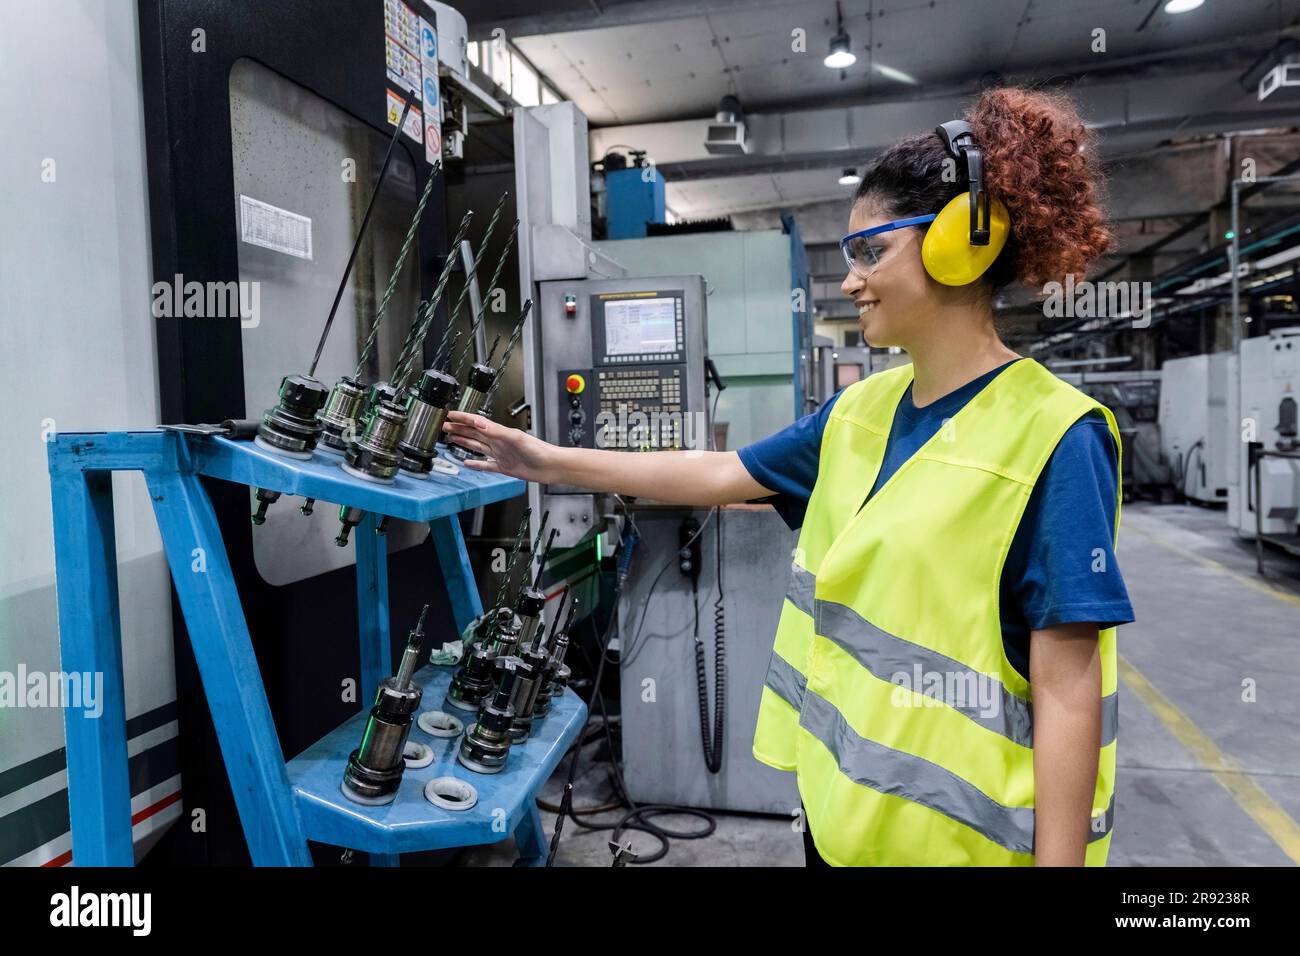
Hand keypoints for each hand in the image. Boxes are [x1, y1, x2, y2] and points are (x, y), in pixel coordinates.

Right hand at [442, 410, 556, 480]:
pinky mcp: (504, 467)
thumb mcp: (515, 438)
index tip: (450, 415)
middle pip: (474, 434)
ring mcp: (500, 454)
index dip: (463, 419)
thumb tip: (479, 422)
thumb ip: (496, 431)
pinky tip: (468, 463)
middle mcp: (498, 442)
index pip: (476, 423)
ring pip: (477, 447)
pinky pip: (486, 465)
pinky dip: (476, 464)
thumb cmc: (538, 450)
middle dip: (459, 429)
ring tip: (452, 438)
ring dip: (465, 442)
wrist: (551, 465)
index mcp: (499, 433)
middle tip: (445, 426)